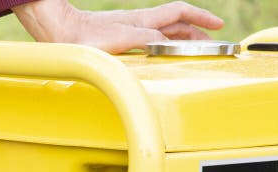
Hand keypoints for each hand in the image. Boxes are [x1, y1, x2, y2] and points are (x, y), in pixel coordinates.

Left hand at [13, 0, 223, 53]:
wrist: (58, 32)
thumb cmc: (84, 37)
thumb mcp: (120, 39)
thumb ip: (145, 40)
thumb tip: (168, 43)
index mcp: (142, 20)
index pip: (179, 12)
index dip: (201, 18)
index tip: (219, 26)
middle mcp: (137, 23)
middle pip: (174, 24)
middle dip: (194, 32)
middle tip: (209, 44)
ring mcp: (127, 31)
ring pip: (160, 32)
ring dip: (178, 39)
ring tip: (189, 49)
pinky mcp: (115, 40)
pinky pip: (145, 41)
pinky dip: (158, 46)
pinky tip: (156, 55)